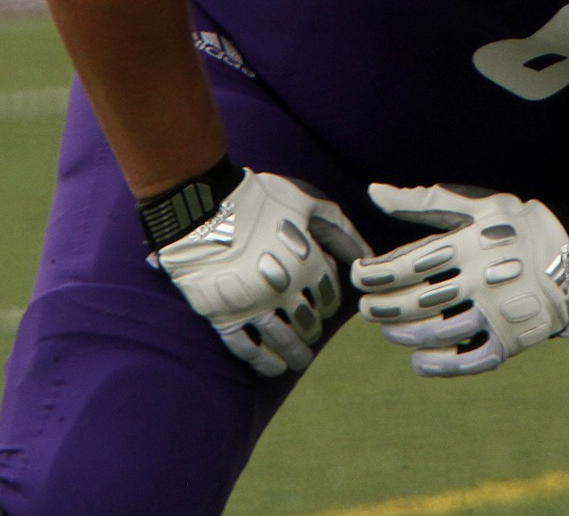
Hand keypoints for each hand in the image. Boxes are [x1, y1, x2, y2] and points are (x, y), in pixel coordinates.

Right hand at [150, 169, 371, 376]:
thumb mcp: (306, 203)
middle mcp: (284, 289)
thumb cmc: (258, 199)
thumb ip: (340, 229)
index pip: (328, 295)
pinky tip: (272, 368)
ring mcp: (253, 305)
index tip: (324, 306)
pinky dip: (262, 362)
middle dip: (313, 330)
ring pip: (283, 340)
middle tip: (311, 334)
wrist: (201, 207)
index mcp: (307, 262)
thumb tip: (367, 254)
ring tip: (299, 360)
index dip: (329, 302)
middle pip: (309, 322)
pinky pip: (247, 349)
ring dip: (295, 353)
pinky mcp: (224, 315)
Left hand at [351, 184, 568, 376]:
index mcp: (469, 244)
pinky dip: (440, 365)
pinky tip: (418, 360)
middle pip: (419, 301)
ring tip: (389, 331)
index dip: (376, 274)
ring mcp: (497, 312)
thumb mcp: (475, 205)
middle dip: (383, 308)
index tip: (359, 277)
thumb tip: (374, 193)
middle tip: (366, 310)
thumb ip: (423, 202)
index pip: (408, 264)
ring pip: (440, 332)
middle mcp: (481, 279)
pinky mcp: (511, 340)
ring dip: (405, 335)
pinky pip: (469, 360)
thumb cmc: (515, 224)